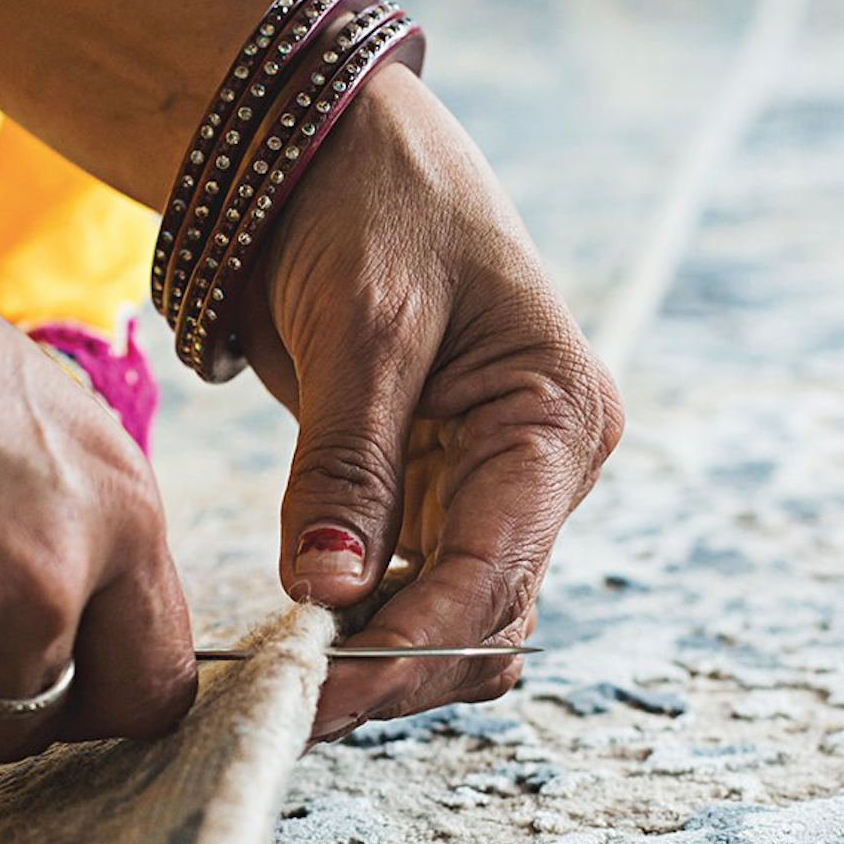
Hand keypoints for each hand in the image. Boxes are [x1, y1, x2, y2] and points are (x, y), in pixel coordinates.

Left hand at [236, 64, 623, 738]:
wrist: (328, 140)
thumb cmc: (370, 201)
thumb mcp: (363, 328)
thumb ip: (346, 466)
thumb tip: (325, 595)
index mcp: (556, 418)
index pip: (496, 571)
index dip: (412, 643)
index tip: (321, 691)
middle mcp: (538, 463)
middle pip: (482, 612)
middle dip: (394, 663)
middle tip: (291, 702)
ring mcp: (486, 478)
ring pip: (449, 610)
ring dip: (377, 652)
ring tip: (287, 678)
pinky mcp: (430, 480)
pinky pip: (409, 576)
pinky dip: (361, 615)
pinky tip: (301, 631)